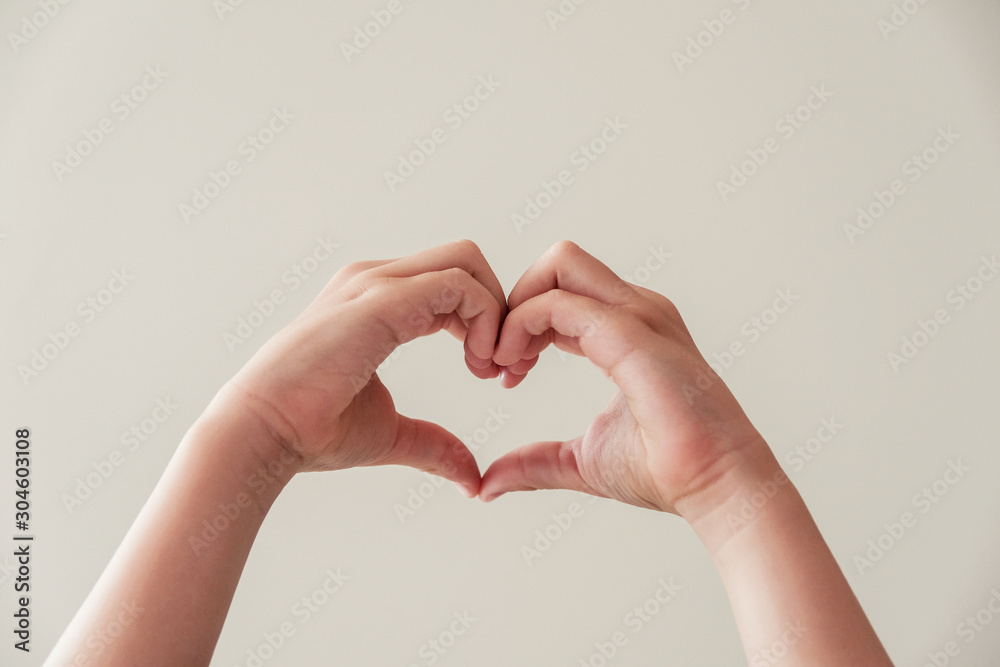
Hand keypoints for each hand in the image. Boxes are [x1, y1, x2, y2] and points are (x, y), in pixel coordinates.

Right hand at [221, 240, 507, 495]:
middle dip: (498, 307)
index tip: (494, 375)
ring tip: (489, 367)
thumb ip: (433, 445)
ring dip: (494, 312)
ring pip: (465, 261)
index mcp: (376, 301)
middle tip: (501, 367)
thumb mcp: (389, 433)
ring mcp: (376, 284)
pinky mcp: (382, 301)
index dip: (486, 323)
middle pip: (465, 260)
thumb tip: (470, 476)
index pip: (453, 283)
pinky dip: (484, 318)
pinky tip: (478, 362)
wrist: (264, 432)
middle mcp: (376, 281)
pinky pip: (457, 285)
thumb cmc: (311, 429)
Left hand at [480, 241, 769, 517]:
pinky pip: (560, 302)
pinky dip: (523, 323)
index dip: (521, 323)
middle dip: (514, 299)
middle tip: (497, 357)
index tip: (504, 372)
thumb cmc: (665, 471)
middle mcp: (635, 310)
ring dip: (516, 307)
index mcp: (627, 330)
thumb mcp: (581, 460)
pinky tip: (515, 364)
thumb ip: (535, 462)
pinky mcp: (631, 332)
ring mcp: (638, 315)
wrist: (716, 486)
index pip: (560, 292)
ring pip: (559, 263)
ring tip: (504, 361)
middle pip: (558, 263)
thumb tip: (489, 484)